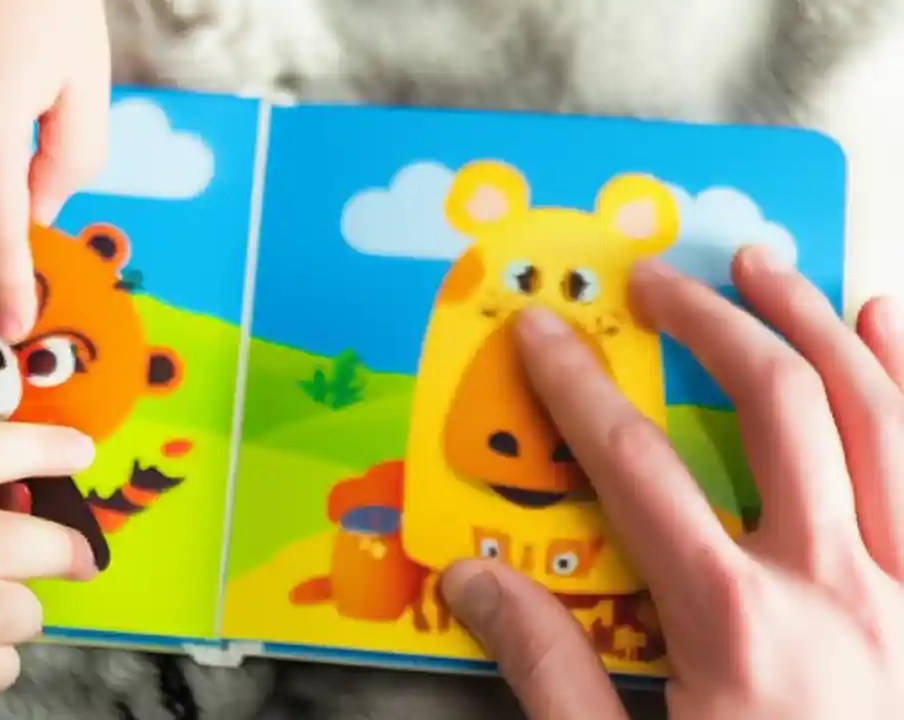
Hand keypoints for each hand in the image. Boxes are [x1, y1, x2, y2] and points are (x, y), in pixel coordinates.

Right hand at [441, 246, 903, 718]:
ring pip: (880, 414)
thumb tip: (478, 586)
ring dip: (819, 327)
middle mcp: (838, 588)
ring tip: (771, 270)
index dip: (577, 389)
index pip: (636, 467)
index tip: (544, 340)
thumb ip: (547, 673)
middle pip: (777, 406)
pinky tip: (890, 326)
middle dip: (711, 324)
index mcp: (738, 627)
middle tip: (660, 284)